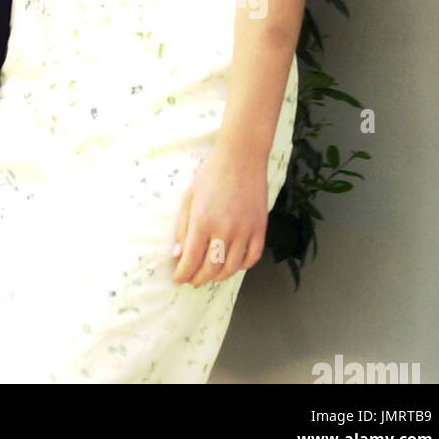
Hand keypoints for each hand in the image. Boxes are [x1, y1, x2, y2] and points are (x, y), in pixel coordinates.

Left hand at [171, 141, 268, 285]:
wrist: (241, 157)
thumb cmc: (211, 174)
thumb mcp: (189, 197)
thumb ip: (183, 228)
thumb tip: (178, 254)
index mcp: (202, 221)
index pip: (191, 259)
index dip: (183, 273)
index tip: (178, 278)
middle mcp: (225, 229)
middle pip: (211, 268)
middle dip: (199, 279)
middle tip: (193, 280)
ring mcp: (245, 230)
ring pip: (233, 267)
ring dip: (219, 276)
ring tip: (210, 275)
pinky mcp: (260, 228)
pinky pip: (252, 257)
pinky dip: (242, 266)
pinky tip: (233, 264)